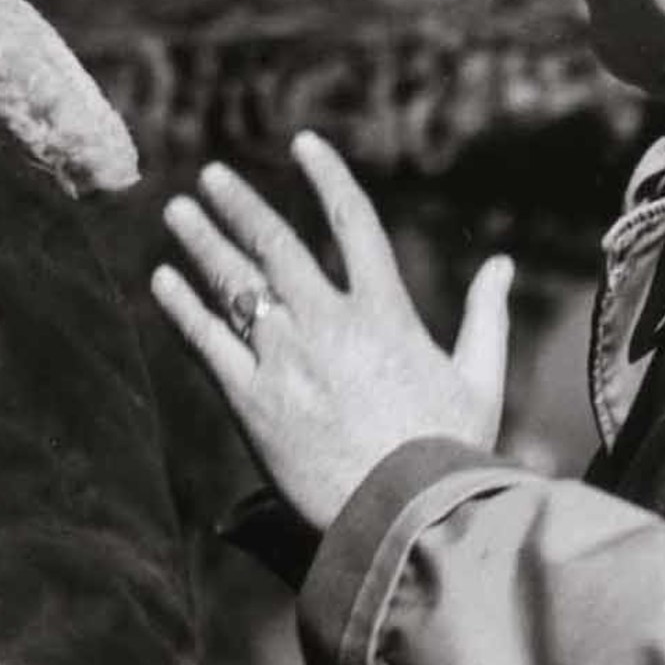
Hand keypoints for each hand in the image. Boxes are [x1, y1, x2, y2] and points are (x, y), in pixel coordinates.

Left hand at [152, 132, 512, 532]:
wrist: (403, 519)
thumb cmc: (449, 456)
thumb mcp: (480, 380)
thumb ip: (485, 317)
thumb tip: (502, 265)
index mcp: (386, 313)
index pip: (352, 222)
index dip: (326, 176)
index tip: (302, 144)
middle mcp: (329, 324)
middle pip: (275, 245)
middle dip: (239, 206)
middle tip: (212, 177)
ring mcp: (286, 360)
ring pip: (234, 285)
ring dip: (202, 243)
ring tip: (177, 213)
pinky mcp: (251, 402)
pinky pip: (207, 342)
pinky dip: (182, 307)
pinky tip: (162, 280)